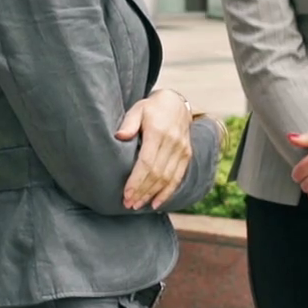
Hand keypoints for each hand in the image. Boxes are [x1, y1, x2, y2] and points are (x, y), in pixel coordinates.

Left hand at [117, 89, 194, 209]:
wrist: (176, 103)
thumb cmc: (152, 108)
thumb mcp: (138, 109)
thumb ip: (129, 123)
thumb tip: (119, 136)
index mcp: (158, 132)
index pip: (147, 162)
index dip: (137, 180)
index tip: (126, 193)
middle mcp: (173, 142)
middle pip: (156, 174)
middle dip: (142, 191)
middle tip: (128, 204)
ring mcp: (182, 149)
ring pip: (167, 178)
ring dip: (152, 194)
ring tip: (137, 205)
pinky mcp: (187, 155)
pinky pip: (178, 178)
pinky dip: (167, 193)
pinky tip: (156, 203)